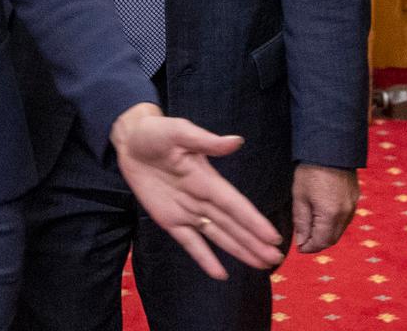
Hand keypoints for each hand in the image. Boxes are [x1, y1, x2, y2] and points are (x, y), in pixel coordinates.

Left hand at [111, 103, 284, 279]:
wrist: (131, 140)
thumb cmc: (157, 132)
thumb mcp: (179, 132)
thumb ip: (206, 140)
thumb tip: (236, 141)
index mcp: (207, 179)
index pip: (234, 204)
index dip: (253, 221)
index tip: (273, 237)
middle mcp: (202, 198)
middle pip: (231, 224)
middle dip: (253, 242)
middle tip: (275, 259)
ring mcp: (186, 211)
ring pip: (217, 236)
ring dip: (239, 250)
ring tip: (261, 265)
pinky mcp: (169, 220)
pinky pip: (189, 242)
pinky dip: (204, 258)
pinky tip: (220, 274)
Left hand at [292, 163, 359, 252]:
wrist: (330, 149)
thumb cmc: (310, 171)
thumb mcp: (300, 197)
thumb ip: (301, 222)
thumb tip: (302, 242)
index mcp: (331, 215)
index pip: (321, 242)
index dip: (309, 248)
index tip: (299, 248)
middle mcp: (346, 213)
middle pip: (332, 239)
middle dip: (318, 243)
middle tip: (304, 242)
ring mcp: (353, 206)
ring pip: (340, 230)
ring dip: (326, 234)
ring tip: (311, 231)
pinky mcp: (355, 198)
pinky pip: (345, 219)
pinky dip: (334, 224)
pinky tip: (323, 219)